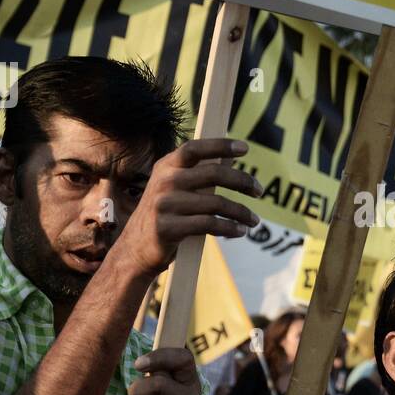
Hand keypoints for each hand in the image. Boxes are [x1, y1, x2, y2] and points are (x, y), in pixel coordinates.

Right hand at [112, 137, 262, 279]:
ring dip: (241, 212)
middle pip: (214, 174)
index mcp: (166, 167)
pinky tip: (240, 232)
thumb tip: (229, 159)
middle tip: (258, 190)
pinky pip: (209, 224)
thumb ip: (197, 174)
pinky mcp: (168, 227)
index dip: (220, 145)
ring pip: (216, 203)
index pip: (195, 148)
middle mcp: (164, 181)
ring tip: (254, 220)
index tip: (245, 149)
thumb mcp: (173, 189)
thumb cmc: (164, 216)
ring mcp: (164, 204)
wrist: (135, 249)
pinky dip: (229, 228)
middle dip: (242, 181)